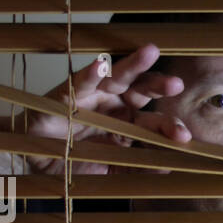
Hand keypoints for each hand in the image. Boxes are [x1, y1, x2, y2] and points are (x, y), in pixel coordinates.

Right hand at [0, 44, 190, 176]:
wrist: (38, 161)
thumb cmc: (75, 161)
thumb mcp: (111, 170)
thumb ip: (136, 167)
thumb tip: (167, 167)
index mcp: (129, 124)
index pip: (153, 121)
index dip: (168, 126)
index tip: (184, 136)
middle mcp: (115, 105)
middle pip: (142, 91)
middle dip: (159, 86)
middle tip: (176, 84)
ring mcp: (94, 96)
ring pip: (117, 77)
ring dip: (134, 65)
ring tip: (150, 52)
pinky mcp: (69, 92)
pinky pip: (81, 80)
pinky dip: (91, 72)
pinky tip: (101, 65)